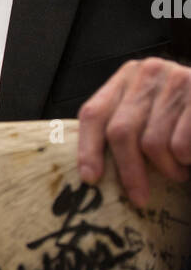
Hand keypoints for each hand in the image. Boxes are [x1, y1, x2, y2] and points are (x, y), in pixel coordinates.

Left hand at [77, 58, 190, 205]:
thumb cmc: (180, 118)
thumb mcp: (148, 114)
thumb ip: (124, 129)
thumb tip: (91, 175)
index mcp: (127, 76)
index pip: (94, 113)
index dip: (88, 148)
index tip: (90, 178)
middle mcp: (148, 72)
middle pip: (120, 132)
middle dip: (129, 171)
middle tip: (139, 197)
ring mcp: (176, 79)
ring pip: (152, 143)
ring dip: (167, 168)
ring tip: (178, 169)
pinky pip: (180, 145)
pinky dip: (185, 159)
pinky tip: (189, 157)